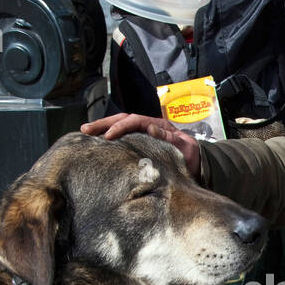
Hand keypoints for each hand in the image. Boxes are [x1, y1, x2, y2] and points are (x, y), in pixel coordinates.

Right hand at [80, 114, 201, 179]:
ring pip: (120, 126)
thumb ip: (169, 139)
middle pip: (123, 119)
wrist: (199, 165)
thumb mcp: (184, 148)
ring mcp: (144, 134)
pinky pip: (122, 138)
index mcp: (159, 125)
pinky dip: (109, 138)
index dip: (120, 127)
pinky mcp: (140, 143)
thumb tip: (151, 128)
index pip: (135, 121)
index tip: (107, 136)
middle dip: (103, 124)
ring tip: (85, 133)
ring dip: (102, 129)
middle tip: (85, 130)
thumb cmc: (192, 157)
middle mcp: (149, 126)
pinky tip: (96, 142)